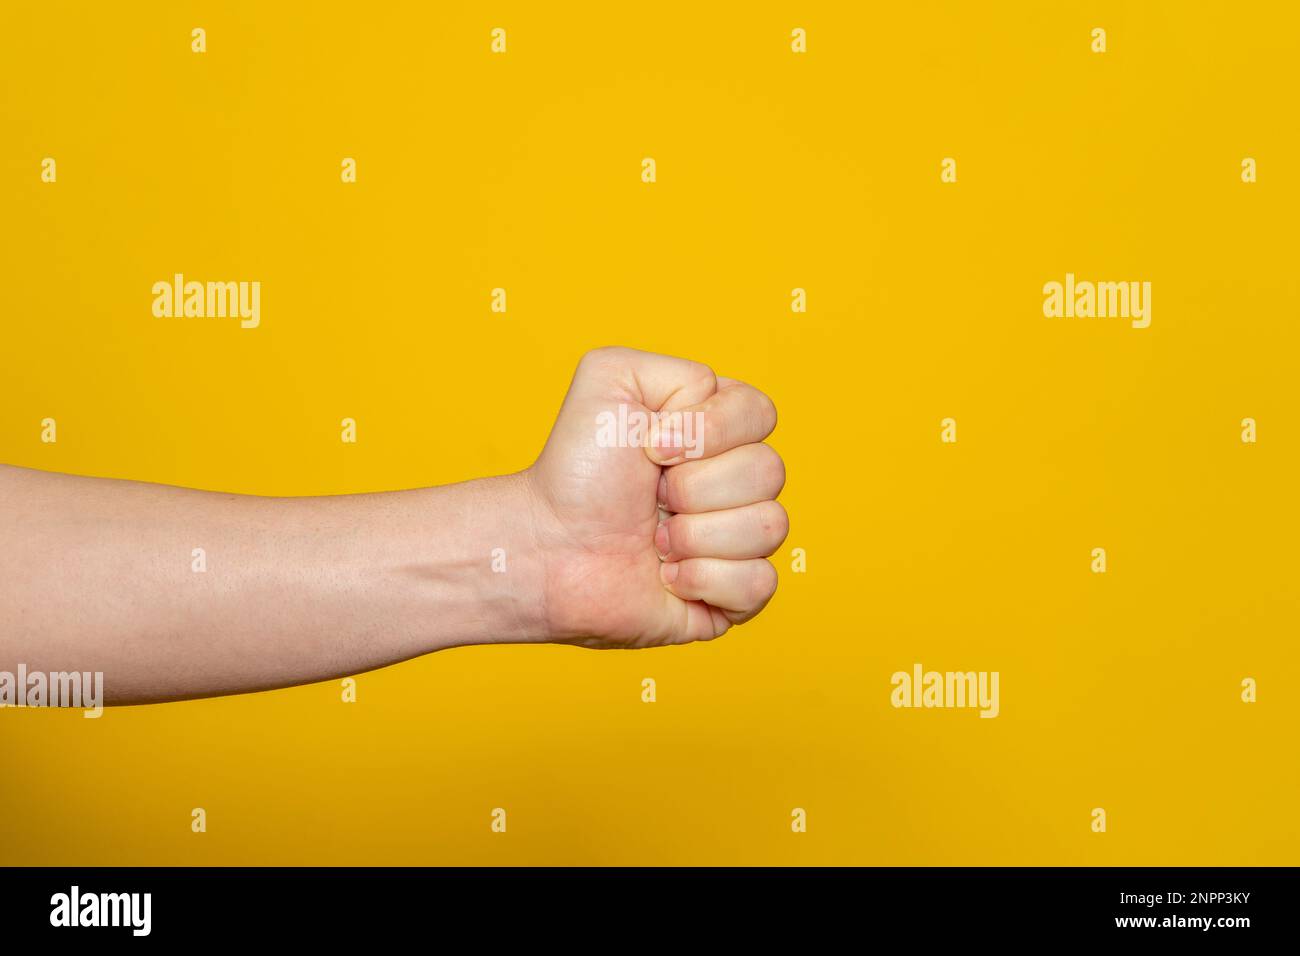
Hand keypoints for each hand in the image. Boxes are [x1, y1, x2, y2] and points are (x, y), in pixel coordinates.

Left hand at [524, 347, 786, 646]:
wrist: (548, 548)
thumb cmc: (577, 471)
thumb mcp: (611, 378)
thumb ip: (675, 369)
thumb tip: (718, 414)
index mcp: (719, 429)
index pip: (761, 414)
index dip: (707, 432)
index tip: (650, 447)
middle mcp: (737, 482)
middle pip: (770, 471)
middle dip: (695, 487)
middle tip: (651, 498)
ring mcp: (739, 540)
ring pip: (770, 527)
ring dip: (697, 535)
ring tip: (656, 541)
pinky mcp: (734, 596)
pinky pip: (761, 583)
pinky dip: (706, 579)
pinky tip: (668, 578)